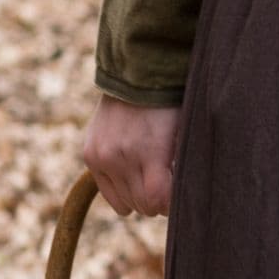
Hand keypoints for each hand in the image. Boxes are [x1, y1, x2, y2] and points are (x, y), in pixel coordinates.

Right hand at [80, 93, 181, 217]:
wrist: (134, 73)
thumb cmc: (168, 101)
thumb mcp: (183, 128)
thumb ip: (182, 162)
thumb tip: (188, 193)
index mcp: (150, 150)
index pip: (158, 199)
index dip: (172, 204)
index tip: (181, 198)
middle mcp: (121, 156)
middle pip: (142, 204)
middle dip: (158, 202)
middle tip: (169, 189)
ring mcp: (103, 157)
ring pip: (124, 203)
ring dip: (140, 198)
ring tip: (152, 182)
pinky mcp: (90, 154)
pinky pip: (107, 192)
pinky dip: (122, 193)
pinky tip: (134, 181)